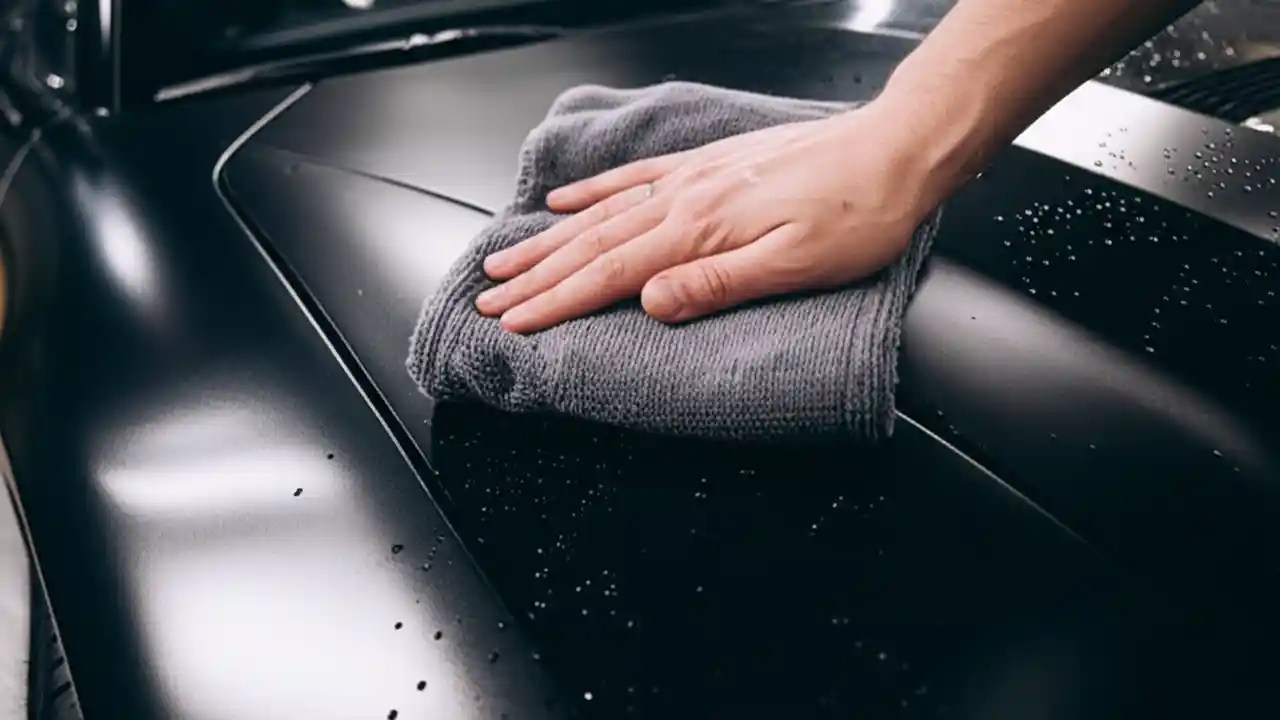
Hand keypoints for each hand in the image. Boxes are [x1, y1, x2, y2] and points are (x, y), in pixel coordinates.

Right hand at [475, 101, 951, 333]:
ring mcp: (693, 179)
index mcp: (700, 230)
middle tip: (489, 296)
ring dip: (549, 239)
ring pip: (602, 214)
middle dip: (536, 275)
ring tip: (507, 254)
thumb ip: (718, 284)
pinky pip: (634, 178)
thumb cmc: (857, 214)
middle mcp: (685, 200)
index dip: (556, 301)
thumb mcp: (795, 264)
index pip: (610, 275)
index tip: (514, 320)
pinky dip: (593, 191)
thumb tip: (652, 303)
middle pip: (591, 244)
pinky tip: (566, 199)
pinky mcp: (708, 166)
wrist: (894, 151)